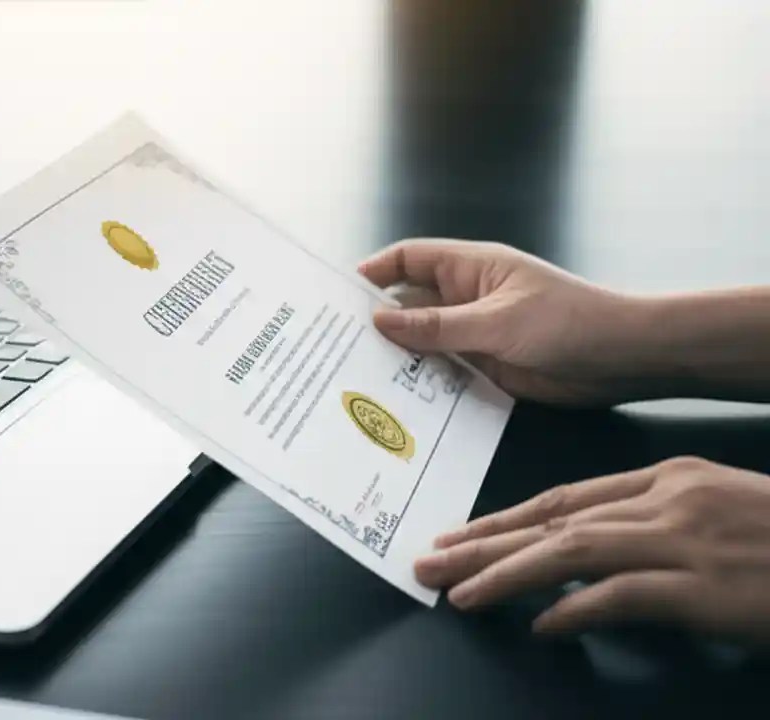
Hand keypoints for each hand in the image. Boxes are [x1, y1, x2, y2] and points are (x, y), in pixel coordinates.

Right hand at [358, 238, 651, 404]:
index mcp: (471, 268)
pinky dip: (420, 384)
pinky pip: (442, 372)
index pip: (410, 258)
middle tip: (334, 344)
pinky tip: (394, 400)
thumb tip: (380, 321)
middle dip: (376, 320)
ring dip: (396, 357)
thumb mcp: (497, 322)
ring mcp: (474, 334)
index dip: (374, 271)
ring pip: (422, 342)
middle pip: (409, 303)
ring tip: (354, 377)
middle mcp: (466, 298)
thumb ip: (437, 325)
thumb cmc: (569, 322)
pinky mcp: (484, 367)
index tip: (338, 294)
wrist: (623, 360)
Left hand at [415, 456, 769, 643]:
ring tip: (458, 592)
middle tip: (428, 560)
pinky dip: (573, 610)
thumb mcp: (716, 514)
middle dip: (482, 541)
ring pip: (569, 551)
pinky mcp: (704, 587)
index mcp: (667, 477)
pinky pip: (619, 596)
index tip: (458, 535)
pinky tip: (540, 625)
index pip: (563, 498)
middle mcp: (667, 500)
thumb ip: (652, 525)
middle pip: (551, 519)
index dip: (503, 519)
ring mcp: (685, 541)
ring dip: (505, 574)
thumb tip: (585, 562)